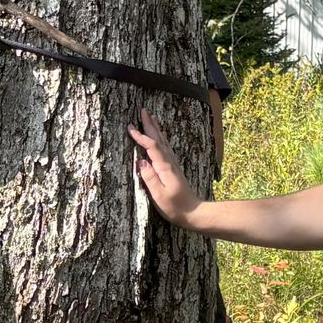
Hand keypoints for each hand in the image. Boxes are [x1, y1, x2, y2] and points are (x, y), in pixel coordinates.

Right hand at [127, 110, 203, 226]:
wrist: (193, 212)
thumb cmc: (175, 207)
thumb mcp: (159, 195)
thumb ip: (150, 178)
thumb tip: (140, 161)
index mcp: (165, 167)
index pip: (151, 147)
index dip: (140, 136)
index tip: (129, 127)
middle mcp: (169, 162)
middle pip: (159, 139)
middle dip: (150, 125)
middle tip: (143, 110)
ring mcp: (172, 164)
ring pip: (163, 141)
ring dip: (156, 129)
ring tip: (151, 117)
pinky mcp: (173, 168)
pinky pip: (165, 147)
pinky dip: (161, 138)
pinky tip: (160, 136)